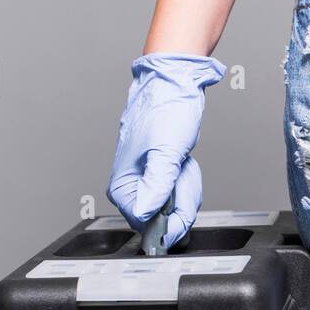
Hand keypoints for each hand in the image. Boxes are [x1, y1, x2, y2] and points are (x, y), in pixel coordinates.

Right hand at [106, 52, 224, 248]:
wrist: (174, 85)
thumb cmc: (166, 111)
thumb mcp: (166, 151)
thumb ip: (156, 186)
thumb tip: (146, 215)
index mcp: (122, 185)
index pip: (144, 224)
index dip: (168, 220)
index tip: (180, 201)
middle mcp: (130, 188)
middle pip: (161, 221)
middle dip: (181, 199)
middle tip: (183, 170)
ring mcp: (145, 183)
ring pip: (173, 209)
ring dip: (186, 188)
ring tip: (183, 162)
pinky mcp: (158, 177)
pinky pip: (178, 194)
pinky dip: (187, 181)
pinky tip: (184, 162)